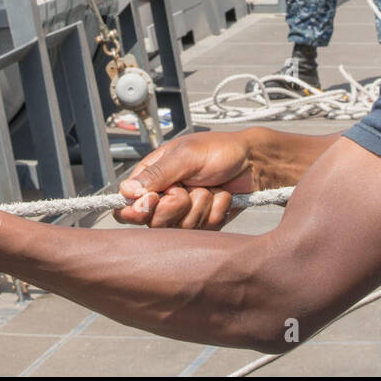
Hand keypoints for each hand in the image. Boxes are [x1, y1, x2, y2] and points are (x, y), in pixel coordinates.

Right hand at [114, 129, 256, 229]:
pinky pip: (203, 230)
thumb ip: (156, 174)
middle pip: (154, 222)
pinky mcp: (203, 223)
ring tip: (210, 187)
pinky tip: (221, 196)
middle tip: (190, 187)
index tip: (152, 201)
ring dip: (201, 205)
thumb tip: (126, 191)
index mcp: (152, 178)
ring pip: (181, 228)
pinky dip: (215, 212)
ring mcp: (184, 213)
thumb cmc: (219, 150)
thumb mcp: (185, 156)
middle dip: (177, 206)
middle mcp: (164, 197)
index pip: (128, 206)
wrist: (254, 163)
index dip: (138, 210)